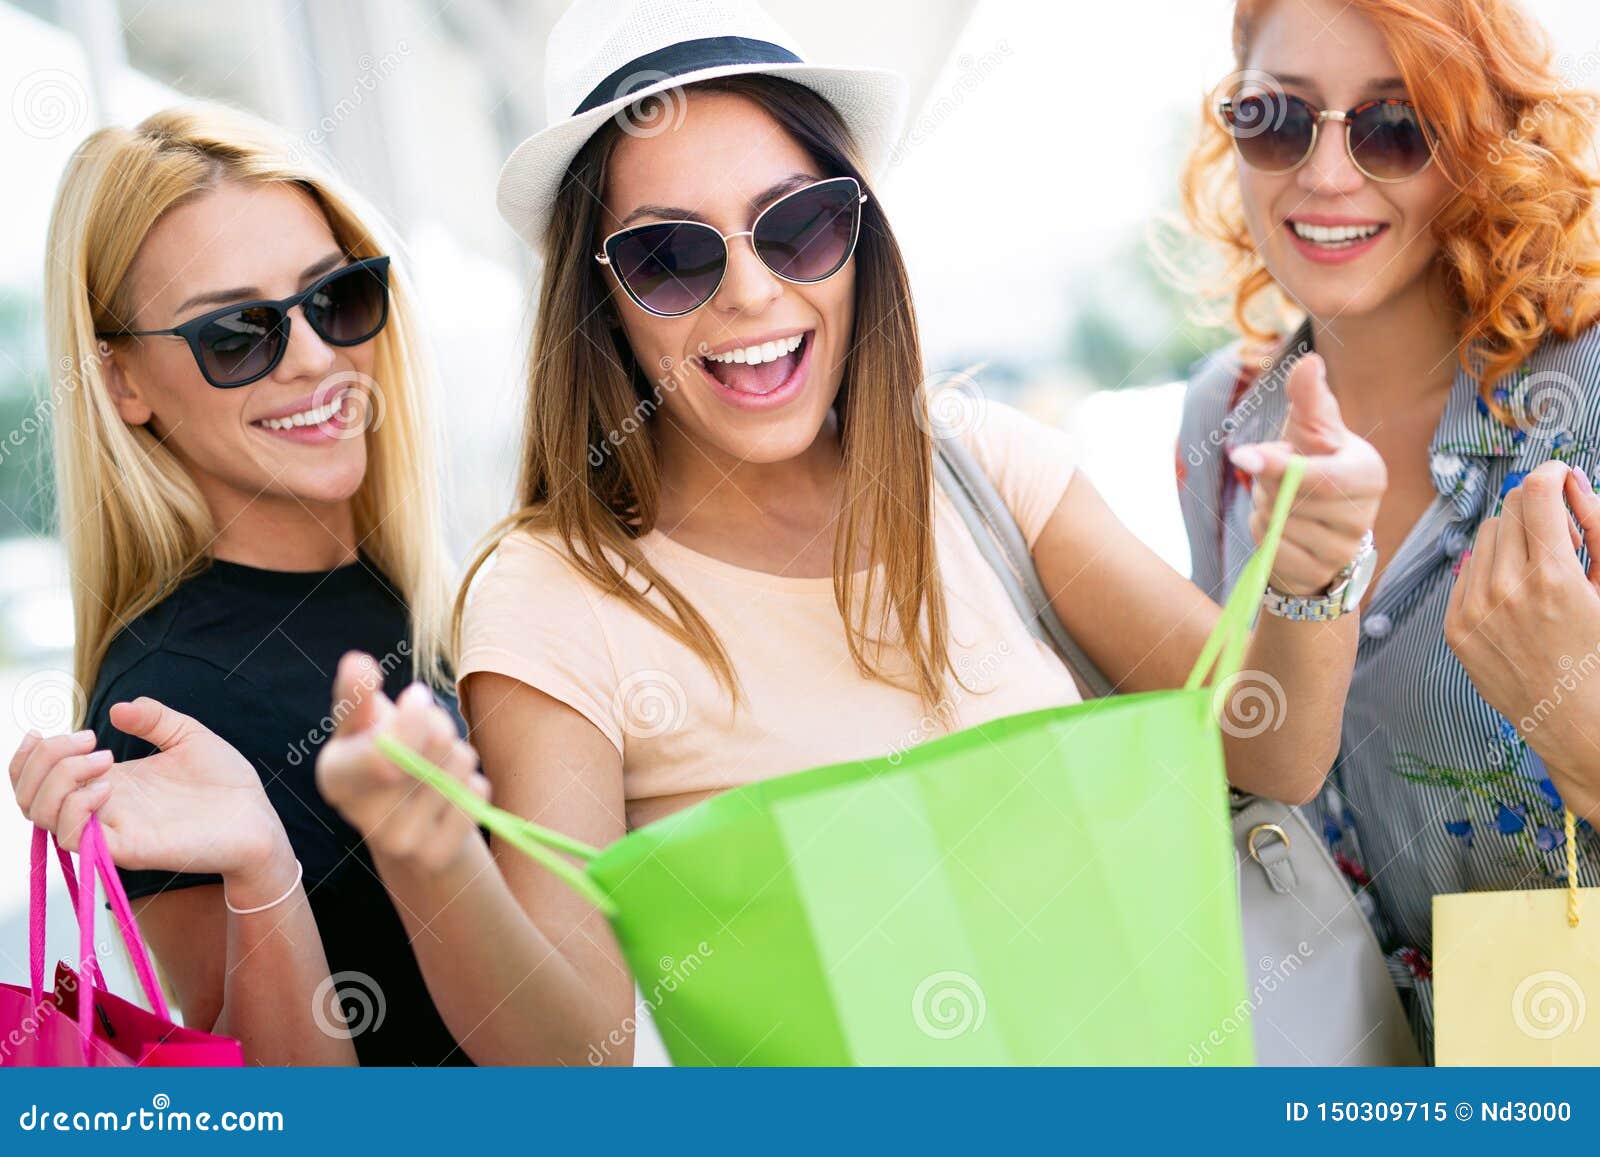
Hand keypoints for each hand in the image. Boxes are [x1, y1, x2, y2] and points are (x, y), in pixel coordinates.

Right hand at [9, 698, 288, 880]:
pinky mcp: (126, 850)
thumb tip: (116, 709)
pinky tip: (107, 787)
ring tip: (104, 759)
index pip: (38, 778)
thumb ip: (154, 718)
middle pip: (30, 796)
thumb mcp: (187, 736)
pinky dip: (77, 809)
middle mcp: (100, 807)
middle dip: (43, 761)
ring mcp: (110, 830)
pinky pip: (76, 839)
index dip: (28, 756)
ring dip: (58, 780)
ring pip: (43, 816)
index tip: (46, 729)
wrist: (257, 818)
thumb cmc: (225, 782)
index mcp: (107, 781)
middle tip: (89, 741)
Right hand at [316, 651, 486, 873]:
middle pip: (435, 742)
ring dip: (457, 752)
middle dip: (440, 723)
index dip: (414, 716)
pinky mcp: (437, 856)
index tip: (419, 694)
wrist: (407, 829)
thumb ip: (355, 694)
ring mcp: (401, 842)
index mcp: (335, 777)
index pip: (384, 750)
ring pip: (460, 763)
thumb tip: (357, 662)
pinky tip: (450, 794)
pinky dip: (473, 784)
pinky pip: (478, 793)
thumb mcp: (360, 726)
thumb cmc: (380, 759)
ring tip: (436, 766)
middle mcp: (362, 816)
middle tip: (431, 729)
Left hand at [1229, 353, 1387, 595]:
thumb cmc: (1313, 467)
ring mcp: (1342, 551)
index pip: (1321, 477)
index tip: (1240, 455)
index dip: (1279, 466)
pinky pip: (1270, 551)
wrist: (1315, 529)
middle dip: (1269, 484)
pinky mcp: (1318, 576)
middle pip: (1289, 500)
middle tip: (1276, 477)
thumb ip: (1309, 399)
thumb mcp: (1310, 431)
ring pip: (1275, 525)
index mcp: (1368, 473)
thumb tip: (1308, 361)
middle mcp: (1364, 515)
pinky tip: (1280, 529)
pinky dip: (1263, 537)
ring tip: (1283, 503)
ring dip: (1264, 509)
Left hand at [1445, 460, 1599, 821]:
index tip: (1558, 478)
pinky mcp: (1455, 630)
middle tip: (1560, 538)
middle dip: (1536, 513)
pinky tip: (1515, 599)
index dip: (1550, 475)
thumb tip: (1568, 481)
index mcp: (1551, 577)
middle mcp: (1504, 591)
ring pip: (1484, 539)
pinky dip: (1489, 574)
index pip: (1535, 491)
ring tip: (1539, 573)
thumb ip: (1595, 528)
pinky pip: (1465, 574)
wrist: (1578, 723)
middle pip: (1508, 510)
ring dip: (1511, 542)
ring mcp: (1473, 612)